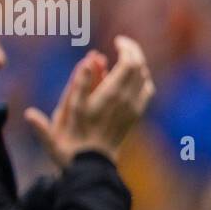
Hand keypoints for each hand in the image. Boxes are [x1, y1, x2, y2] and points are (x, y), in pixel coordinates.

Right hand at [24, 35, 154, 167]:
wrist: (90, 167)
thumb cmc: (70, 142)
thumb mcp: (64, 115)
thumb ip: (75, 86)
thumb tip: (87, 62)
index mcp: (108, 96)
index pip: (128, 63)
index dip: (126, 47)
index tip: (116, 41)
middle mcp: (124, 99)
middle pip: (139, 66)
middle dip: (132, 51)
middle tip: (121, 44)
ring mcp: (132, 108)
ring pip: (144, 76)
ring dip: (136, 63)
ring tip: (122, 58)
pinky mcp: (134, 116)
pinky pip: (147, 90)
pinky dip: (142, 78)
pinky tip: (132, 77)